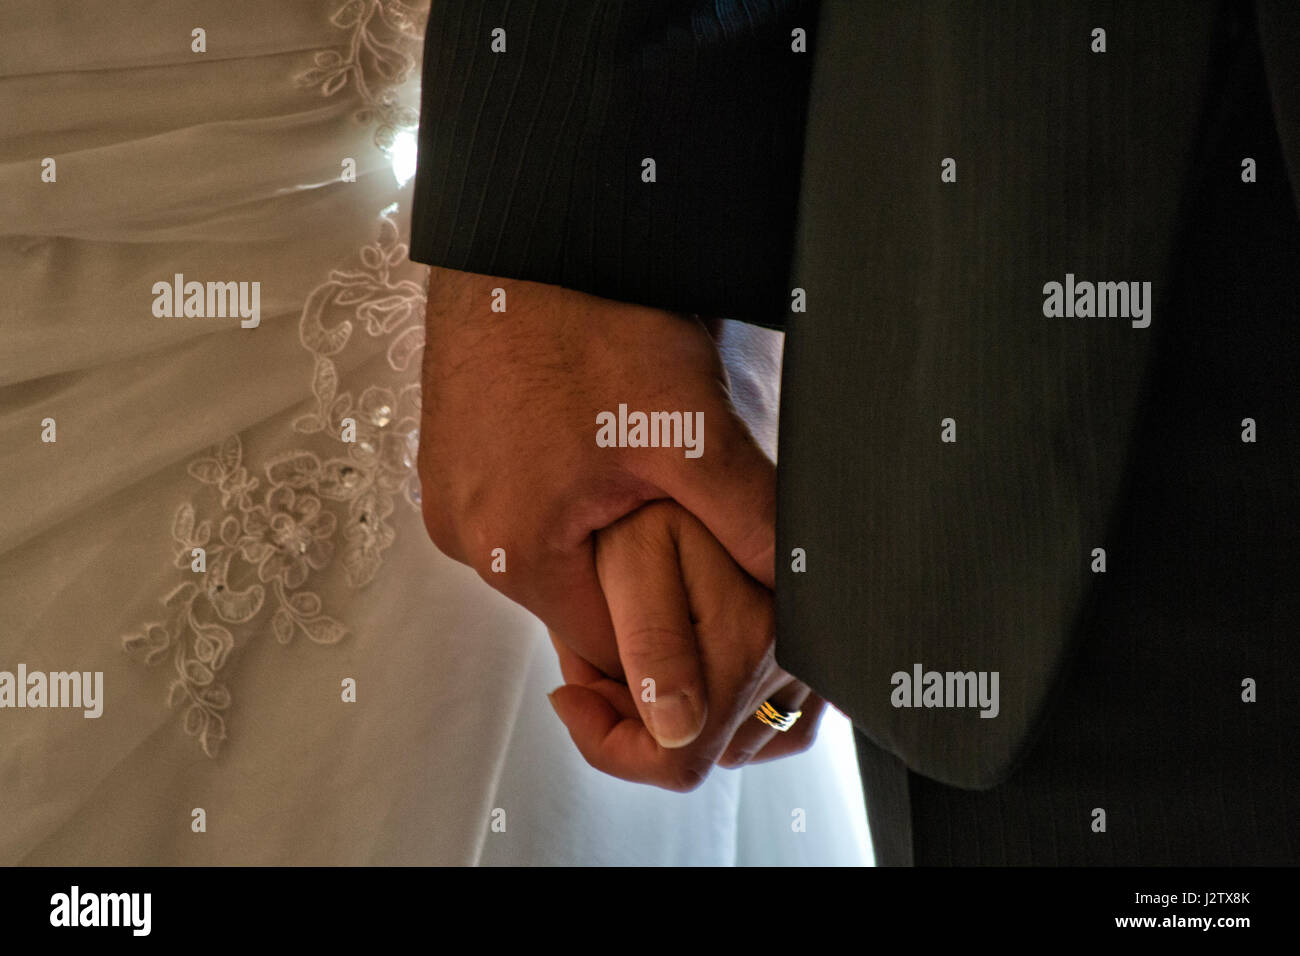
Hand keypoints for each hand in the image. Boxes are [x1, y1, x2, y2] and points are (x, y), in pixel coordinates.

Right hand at [417, 267, 775, 685]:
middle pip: (572, 600)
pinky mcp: (446, 455)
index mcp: (516, 550)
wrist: (522, 238)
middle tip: (674, 515)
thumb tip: (798, 585)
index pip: (607, 645)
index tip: (701, 588)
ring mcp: (448, 493)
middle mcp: (466, 535)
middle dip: (629, 573)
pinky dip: (556, 494)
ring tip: (632, 471)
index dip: (667, 625)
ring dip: (593, 530)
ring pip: (544, 551)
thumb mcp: (689, 431)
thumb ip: (748, 518)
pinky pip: (512, 504)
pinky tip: (587, 445)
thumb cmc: (592, 325)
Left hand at [547, 500, 825, 790]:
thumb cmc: (653, 480)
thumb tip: (675, 735)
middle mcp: (797, 656)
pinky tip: (671, 648)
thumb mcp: (631, 555)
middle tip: (587, 649)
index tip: (570, 695)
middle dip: (633, 712)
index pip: (680, 758)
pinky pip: (768, 715)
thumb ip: (652, 646)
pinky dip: (713, 698)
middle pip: (702, 748)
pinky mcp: (815, 647)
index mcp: (753, 640)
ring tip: (627, 633)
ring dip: (670, 702)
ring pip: (731, 735)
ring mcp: (813, 655)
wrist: (693, 430)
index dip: (610, 740)